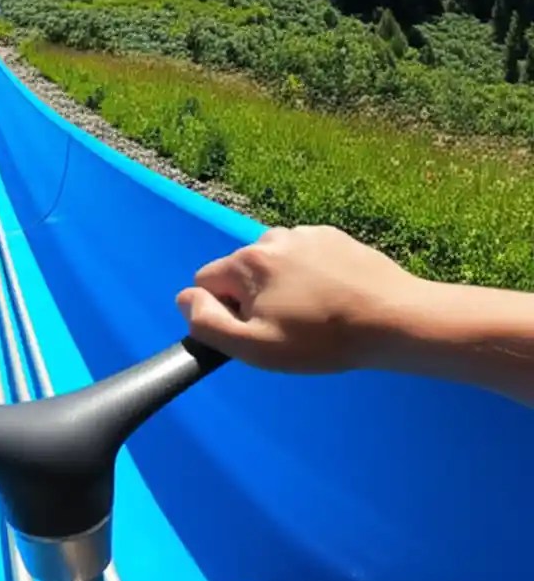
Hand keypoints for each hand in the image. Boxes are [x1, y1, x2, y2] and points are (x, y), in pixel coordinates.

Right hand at [176, 226, 421, 372]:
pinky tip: (332, 296)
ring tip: (313, 313)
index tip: (256, 329)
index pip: (205, 282)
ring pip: (271, 262)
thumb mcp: (254, 347)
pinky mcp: (334, 236)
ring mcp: (306, 233)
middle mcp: (271, 238)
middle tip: (287, 326)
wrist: (395, 319)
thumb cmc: (322, 340)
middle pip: (239, 271)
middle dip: (252, 296)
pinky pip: (302, 255)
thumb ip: (206, 323)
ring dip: (280, 284)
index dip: (223, 311)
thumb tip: (185, 299)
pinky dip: (308, 274)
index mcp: (247, 262)